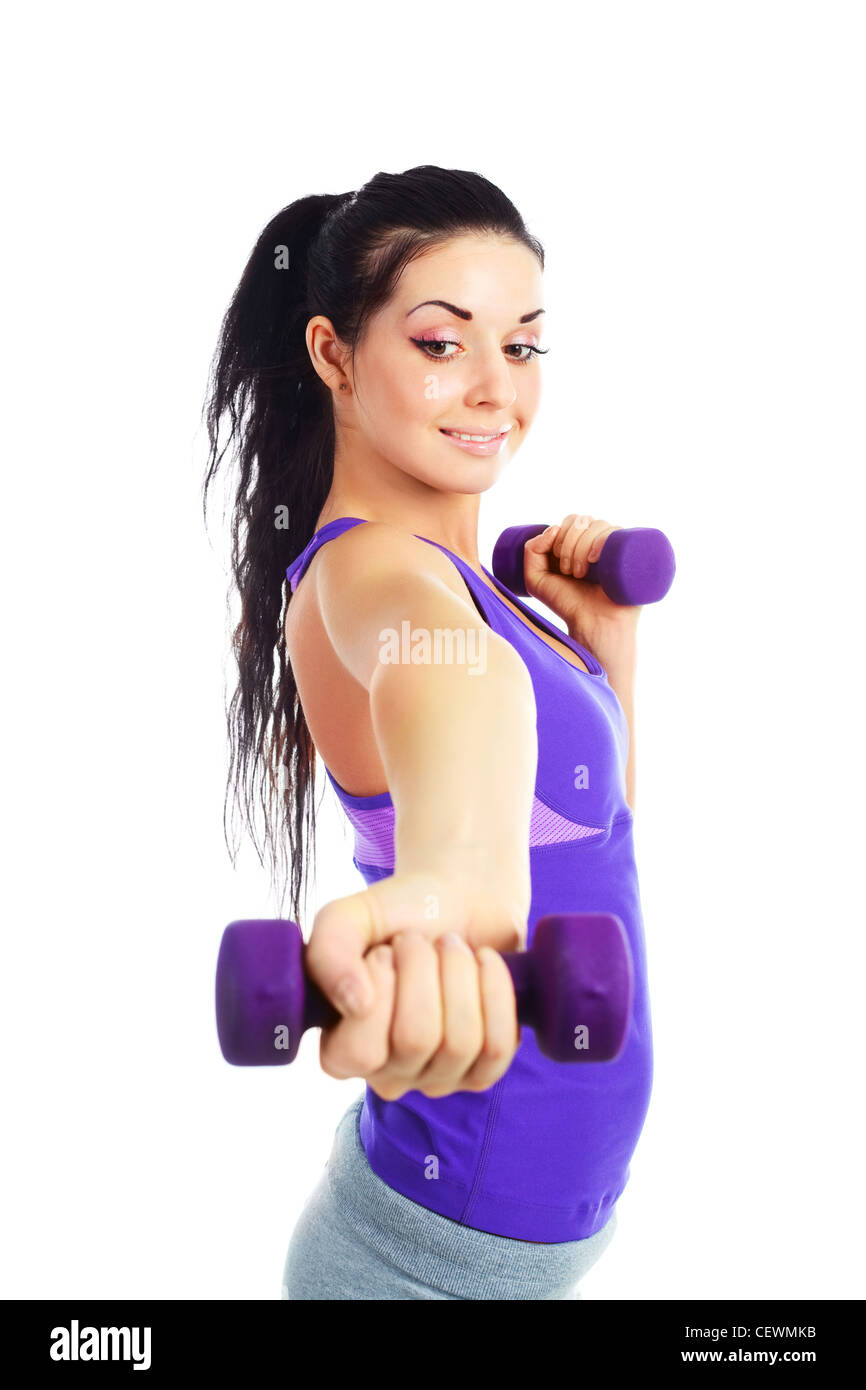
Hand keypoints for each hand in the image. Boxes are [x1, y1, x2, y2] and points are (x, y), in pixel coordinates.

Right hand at [304, 871, 523, 1098]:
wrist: (459, 898)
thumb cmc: (398, 913)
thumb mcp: (348, 918)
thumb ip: (328, 952)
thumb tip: (355, 1004)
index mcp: (340, 1050)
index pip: (359, 1052)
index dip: (380, 990)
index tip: (385, 950)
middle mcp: (386, 1074)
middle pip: (415, 1041)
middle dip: (423, 970)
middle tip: (420, 941)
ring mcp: (436, 1078)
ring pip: (459, 1043)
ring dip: (459, 974)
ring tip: (450, 947)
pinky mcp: (483, 1070)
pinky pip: (497, 1048)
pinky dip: (495, 991)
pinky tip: (483, 962)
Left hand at [523, 513, 641, 654]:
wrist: (594, 624)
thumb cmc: (567, 604)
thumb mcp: (536, 579)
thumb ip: (531, 551)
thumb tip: (553, 528)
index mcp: (580, 542)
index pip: (571, 520)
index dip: (559, 536)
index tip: (558, 564)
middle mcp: (599, 540)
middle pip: (582, 519)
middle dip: (568, 543)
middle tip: (569, 572)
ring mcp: (615, 546)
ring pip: (598, 524)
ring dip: (581, 547)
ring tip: (581, 574)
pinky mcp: (630, 553)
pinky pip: (617, 531)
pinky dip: (601, 540)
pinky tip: (595, 559)